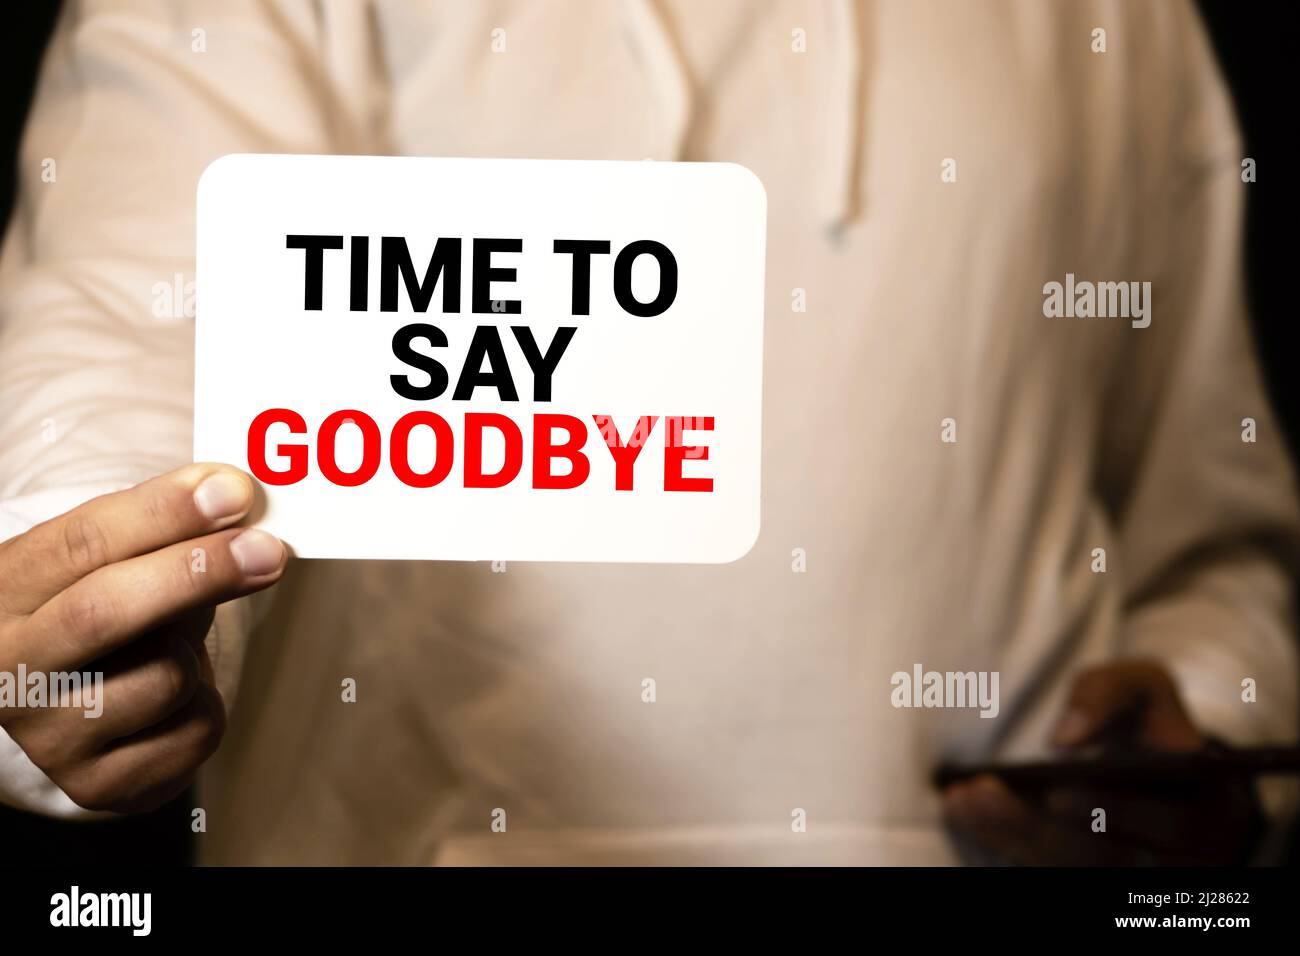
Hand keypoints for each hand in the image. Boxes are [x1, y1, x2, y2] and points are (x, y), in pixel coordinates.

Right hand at [0, 464, 284, 812]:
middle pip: (104, 613)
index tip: (235, 492)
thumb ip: (166, 524)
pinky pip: (194, 731)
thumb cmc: (106, 604)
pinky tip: (177, 699)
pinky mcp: (97, 785)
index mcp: (2, 591)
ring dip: (195, 651)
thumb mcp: (114, 557)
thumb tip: (235, 493)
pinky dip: (207, 705)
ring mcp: (47, 737)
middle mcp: (7, 670)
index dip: (164, 513)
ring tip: (173, 645)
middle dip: (197, 573)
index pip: (80, 542)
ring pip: (163, 677)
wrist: (79, 700)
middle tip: (268, 550)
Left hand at [942, 660, 1258, 864]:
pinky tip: (959, 807)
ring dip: (1006, 833)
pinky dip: (998, 835)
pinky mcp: (1088, 866)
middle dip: (1035, 827)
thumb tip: (1064, 739)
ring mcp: (1128, 867)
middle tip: (982, 793)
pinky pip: (1041, 862)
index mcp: (1205, 807)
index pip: (1165, 824)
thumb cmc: (1152, 717)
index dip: (1111, 812)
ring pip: (1064, 864)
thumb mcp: (1144, 684)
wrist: (1157, 757)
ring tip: (961, 798)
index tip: (1056, 794)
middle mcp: (1173, 854)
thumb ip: (1109, 694)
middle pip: (1101, 855)